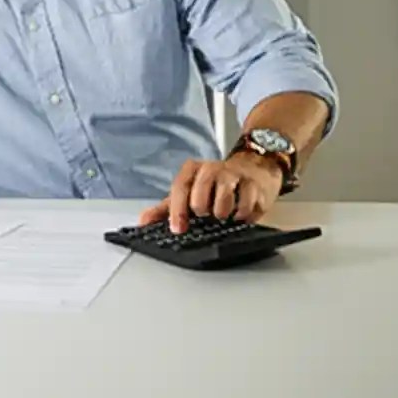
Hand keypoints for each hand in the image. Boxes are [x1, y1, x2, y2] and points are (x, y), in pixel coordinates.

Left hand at [138, 153, 282, 232]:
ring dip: (222, 214)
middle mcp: (212, 169)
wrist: (251, 169)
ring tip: (223, 215)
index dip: (177, 210)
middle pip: (200, 196)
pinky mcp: (254, 186)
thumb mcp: (188, 193)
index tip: (178, 228)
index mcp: (193, 170)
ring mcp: (235, 176)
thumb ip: (165, 208)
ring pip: (224, 200)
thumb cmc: (215, 184)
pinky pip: (246, 207)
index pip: (180, 188)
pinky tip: (240, 215)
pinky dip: (242, 216)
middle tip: (205, 215)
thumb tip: (143, 221)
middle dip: (201, 211)